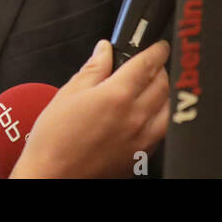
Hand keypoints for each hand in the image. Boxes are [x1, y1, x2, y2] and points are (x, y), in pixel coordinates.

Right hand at [10, 39, 169, 178]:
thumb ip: (93, 68)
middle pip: (163, 85)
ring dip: (165, 94)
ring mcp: (141, 139)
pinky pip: (162, 131)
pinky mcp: (141, 157)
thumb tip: (104, 50)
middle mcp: (135, 117)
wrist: (54, 175)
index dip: (156, 50)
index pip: (148, 64)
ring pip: (168, 109)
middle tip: (152, 65)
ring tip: (152, 88)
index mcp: (117, 96)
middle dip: (161, 69)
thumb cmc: (55, 139)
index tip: (159, 46)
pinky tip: (147, 115)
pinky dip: (161, 117)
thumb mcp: (69, 93)